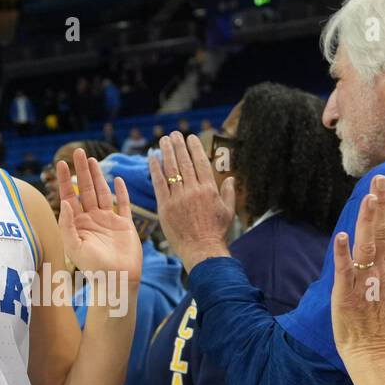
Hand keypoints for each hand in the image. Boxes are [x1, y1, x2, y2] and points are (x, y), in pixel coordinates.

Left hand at [55, 148, 142, 282]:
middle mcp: (92, 219)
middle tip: (78, 151)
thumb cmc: (93, 268)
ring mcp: (109, 221)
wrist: (117, 280)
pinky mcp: (125, 225)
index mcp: (78, 224)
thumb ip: (67, 224)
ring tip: (92, 160)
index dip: (65, 180)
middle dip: (81, 171)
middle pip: (85, 189)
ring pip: (102, 192)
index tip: (61, 163)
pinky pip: (123, 204)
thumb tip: (65, 201)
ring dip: (97, 176)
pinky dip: (121, 192)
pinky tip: (117, 179)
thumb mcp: (74, 246)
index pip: (69, 196)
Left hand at [149, 132, 235, 270]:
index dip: (194, 148)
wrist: (202, 250)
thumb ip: (229, 193)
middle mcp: (194, 190)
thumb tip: (232, 178)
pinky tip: (152, 158)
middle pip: (184, 162)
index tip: (190, 137)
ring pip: (171, 169)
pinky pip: (159, 184)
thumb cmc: (217, 233)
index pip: (200, 162)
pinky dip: (155, 169)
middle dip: (178, 145)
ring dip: (166, 152)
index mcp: (210, 189)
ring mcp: (178, 198)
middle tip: (174, 134)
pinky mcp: (165, 207)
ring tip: (163, 140)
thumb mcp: (228, 211)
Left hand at [330, 175, 384, 364]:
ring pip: (367, 245)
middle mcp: (380, 272)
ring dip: (368, 221)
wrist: (374, 353)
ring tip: (369, 197)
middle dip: (383, 205)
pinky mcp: (346, 294)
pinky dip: (343, 253)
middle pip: (383, 233)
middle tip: (383, 178)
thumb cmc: (383, 326)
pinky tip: (342, 235)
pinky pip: (345, 270)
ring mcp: (364, 282)